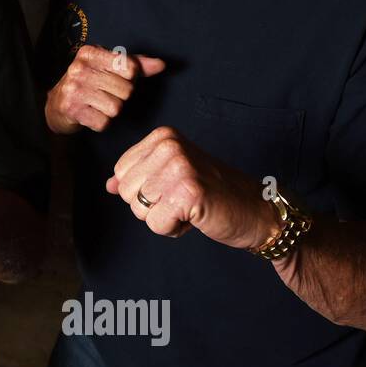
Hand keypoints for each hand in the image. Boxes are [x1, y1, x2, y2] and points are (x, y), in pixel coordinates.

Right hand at [46, 43, 165, 133]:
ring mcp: (74, 89)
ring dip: (110, 111)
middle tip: (103, 94)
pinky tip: (90, 114)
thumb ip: (136, 65)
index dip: (128, 78)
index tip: (113, 79)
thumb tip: (161, 64)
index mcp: (90, 52)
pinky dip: (100, 123)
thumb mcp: (108, 67)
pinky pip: (103, 122)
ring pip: (116, 108)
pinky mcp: (71, 109)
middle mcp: (79, 68)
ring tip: (96, 104)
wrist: (56, 105)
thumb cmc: (88, 83)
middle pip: (126, 90)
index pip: (130, 68)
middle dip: (119, 96)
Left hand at [105, 126, 279, 249]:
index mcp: (163, 137)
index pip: (120, 172)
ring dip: (162, 218)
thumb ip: (139, 177)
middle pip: (126, 192)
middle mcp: (169, 146)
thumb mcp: (171, 176)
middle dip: (150, 206)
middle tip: (183, 200)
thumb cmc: (213, 193)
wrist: (257, 209)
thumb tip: (108, 185)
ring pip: (139, 209)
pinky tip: (194, 217)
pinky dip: (172, 229)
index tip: (173, 187)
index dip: (143, 190)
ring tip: (189, 207)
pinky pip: (156, 224)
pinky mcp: (188, 192)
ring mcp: (179, 167)